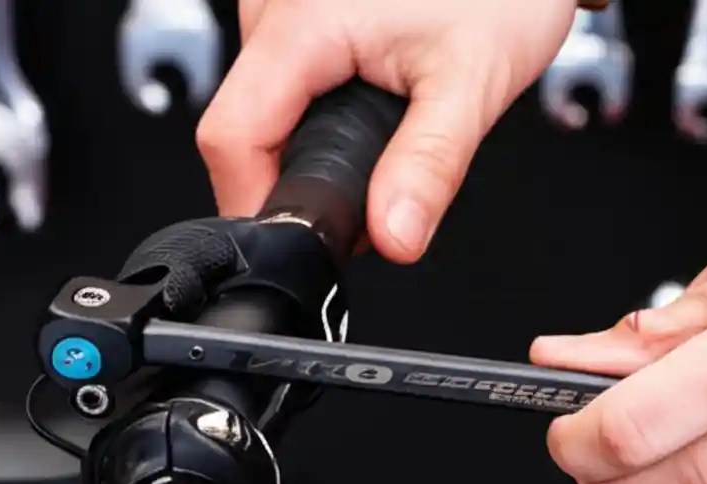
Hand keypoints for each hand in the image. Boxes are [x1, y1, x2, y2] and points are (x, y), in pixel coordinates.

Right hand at [197, 0, 578, 262]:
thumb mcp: (475, 82)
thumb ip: (431, 165)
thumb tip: (393, 238)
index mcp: (301, 22)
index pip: (230, 138)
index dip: (259, 203)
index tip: (306, 237)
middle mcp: (273, 6)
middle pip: (243, 130)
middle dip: (300, 178)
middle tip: (375, 182)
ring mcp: (277, 7)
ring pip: (259, 110)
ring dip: (310, 142)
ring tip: (380, 123)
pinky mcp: (289, 13)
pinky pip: (279, 83)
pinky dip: (317, 110)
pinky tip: (365, 96)